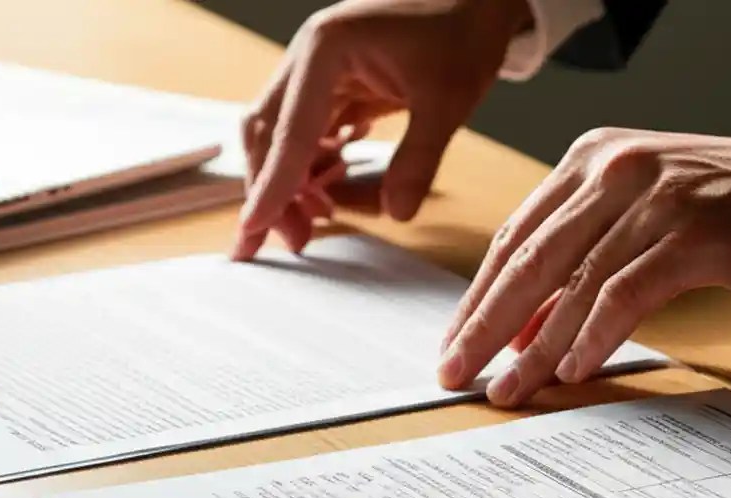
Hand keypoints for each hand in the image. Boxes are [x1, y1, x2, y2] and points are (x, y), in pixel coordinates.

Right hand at [233, 0, 532, 259]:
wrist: (476, 1)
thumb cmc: (461, 34)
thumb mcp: (448, 101)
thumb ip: (418, 159)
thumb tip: (397, 214)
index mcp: (326, 50)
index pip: (290, 131)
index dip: (273, 185)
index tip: (254, 227)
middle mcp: (308, 56)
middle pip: (266, 132)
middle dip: (271, 190)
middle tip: (291, 241)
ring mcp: (315, 70)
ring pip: (280, 135)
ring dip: (288, 182)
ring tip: (311, 224)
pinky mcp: (331, 84)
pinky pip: (305, 132)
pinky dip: (309, 166)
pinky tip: (326, 192)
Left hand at [438, 126, 730, 406]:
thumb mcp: (643, 212)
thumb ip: (583, 256)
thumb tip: (522, 326)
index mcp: (591, 160)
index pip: (515, 236)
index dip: (479, 296)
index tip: (456, 342)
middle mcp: (613, 170)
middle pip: (528, 260)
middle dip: (484, 325)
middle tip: (454, 373)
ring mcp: (654, 199)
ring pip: (572, 284)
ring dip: (534, 346)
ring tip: (509, 389)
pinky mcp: (693, 232)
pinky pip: (626, 293)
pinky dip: (594, 336)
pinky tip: (575, 371)